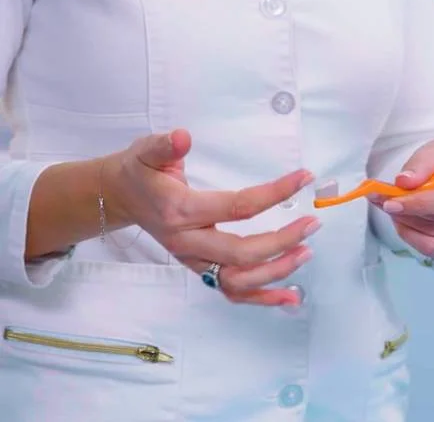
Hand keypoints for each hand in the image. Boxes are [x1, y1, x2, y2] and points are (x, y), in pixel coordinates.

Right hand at [103, 128, 317, 306]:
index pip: (238, 207)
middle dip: (282, 241)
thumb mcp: (148, 151)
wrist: (121, 197)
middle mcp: (188, 242)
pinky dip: (262, 298)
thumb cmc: (141, 172)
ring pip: (238, 280)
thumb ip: (166, 145)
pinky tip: (290, 297)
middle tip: (312, 223)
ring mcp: (194, 260)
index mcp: (181, 212)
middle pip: (241, 252)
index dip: (274, 194)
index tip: (304, 178)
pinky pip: (232, 291)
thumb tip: (183, 136)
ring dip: (276, 272)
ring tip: (306, 253)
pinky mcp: (201, 268)